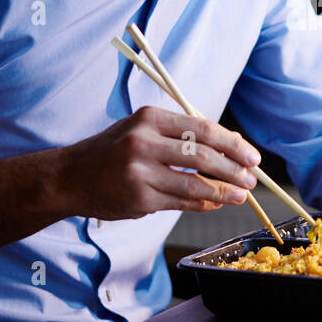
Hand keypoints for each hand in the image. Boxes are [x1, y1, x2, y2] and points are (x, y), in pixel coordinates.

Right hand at [58, 106, 259, 219]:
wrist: (69, 177)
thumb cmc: (112, 151)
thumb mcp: (141, 129)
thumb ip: (179, 136)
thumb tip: (228, 151)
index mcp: (150, 118)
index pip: (203, 129)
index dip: (233, 144)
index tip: (251, 156)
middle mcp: (144, 142)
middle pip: (204, 155)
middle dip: (235, 169)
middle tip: (252, 178)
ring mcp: (140, 172)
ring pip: (195, 183)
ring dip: (224, 191)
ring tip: (242, 194)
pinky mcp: (138, 199)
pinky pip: (181, 201)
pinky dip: (203, 203)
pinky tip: (216, 203)